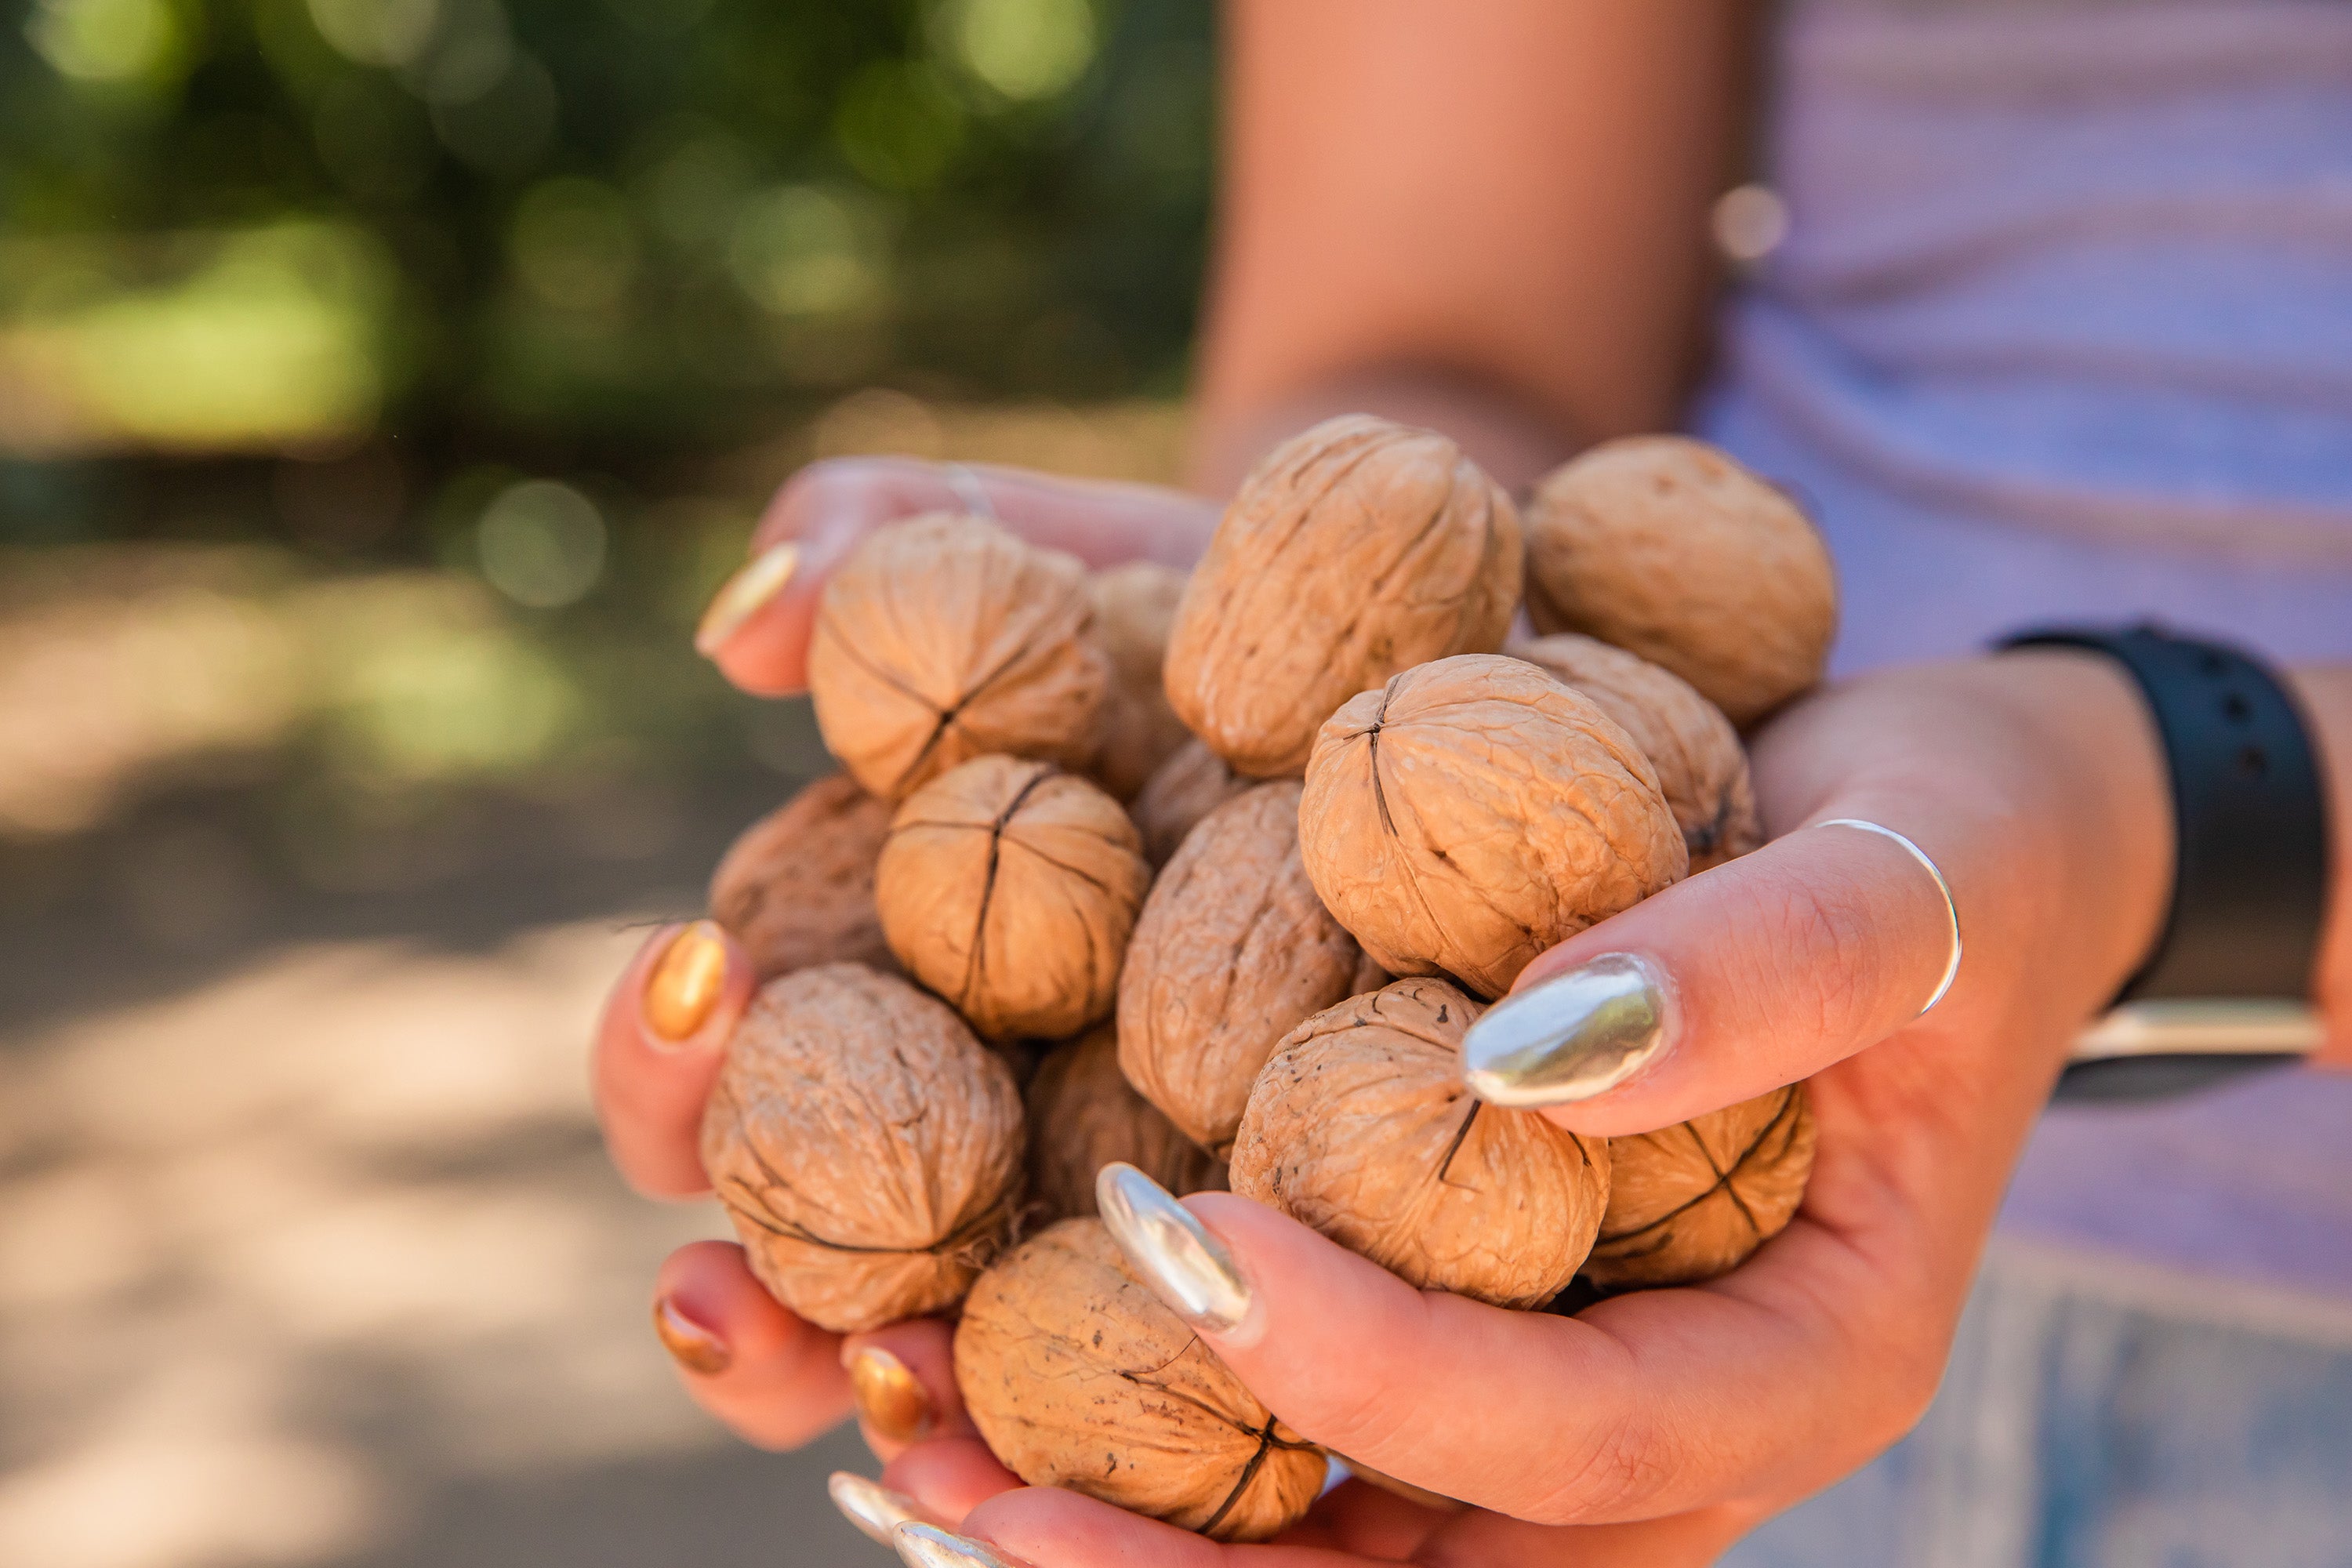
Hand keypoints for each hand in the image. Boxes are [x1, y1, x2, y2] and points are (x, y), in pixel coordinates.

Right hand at [593, 456, 1214, 1458]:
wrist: (1418, 642)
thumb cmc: (1186, 598)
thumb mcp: (1041, 542)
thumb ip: (885, 542)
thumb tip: (749, 626)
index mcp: (874, 979)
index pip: (727, 1069)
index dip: (669, 1066)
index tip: (695, 990)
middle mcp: (972, 1122)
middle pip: (817, 1261)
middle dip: (753, 1300)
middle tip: (725, 1291)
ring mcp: (1118, 1203)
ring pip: (992, 1361)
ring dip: (923, 1405)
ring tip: (909, 1393)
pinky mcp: (1290, 1242)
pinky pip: (1219, 1363)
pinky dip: (1168, 1413)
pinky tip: (1177, 1429)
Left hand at [883, 651, 2175, 1566]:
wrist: (1949, 852)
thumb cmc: (1950, 860)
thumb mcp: (1907, 884)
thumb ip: (1761, 970)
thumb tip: (1527, 1057)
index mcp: (1797, 1360)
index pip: (1575, 1437)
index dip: (1376, 1374)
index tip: (1185, 1241)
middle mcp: (1664, 1425)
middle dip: (1184, 1556)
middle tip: (956, 1474)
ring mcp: (1559, 1390)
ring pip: (1338, 1532)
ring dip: (1121, 1506)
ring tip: (903, 1428)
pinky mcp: (1476, 1315)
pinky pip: (1306, 1419)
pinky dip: (1147, 1397)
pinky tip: (972, 1336)